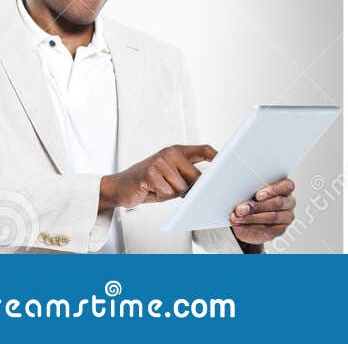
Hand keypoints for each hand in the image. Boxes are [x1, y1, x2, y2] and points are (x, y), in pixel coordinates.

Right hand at [101, 143, 215, 211]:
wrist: (119, 187)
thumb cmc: (148, 183)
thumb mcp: (170, 176)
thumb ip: (187, 175)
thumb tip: (207, 184)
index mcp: (177, 151)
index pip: (203, 150)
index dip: (217, 156)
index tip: (228, 163)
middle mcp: (170, 152)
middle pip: (195, 176)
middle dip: (186, 189)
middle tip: (169, 187)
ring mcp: (160, 161)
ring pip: (181, 188)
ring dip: (170, 194)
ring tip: (157, 187)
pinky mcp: (150, 173)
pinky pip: (166, 192)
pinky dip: (159, 197)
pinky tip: (149, 190)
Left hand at [229, 175, 295, 246]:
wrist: (251, 220)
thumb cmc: (255, 201)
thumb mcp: (252, 192)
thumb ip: (250, 193)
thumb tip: (243, 201)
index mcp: (286, 187)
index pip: (286, 186)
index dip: (272, 190)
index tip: (258, 195)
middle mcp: (289, 201)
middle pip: (277, 202)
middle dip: (257, 206)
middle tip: (241, 209)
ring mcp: (287, 217)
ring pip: (272, 217)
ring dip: (252, 218)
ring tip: (238, 218)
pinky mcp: (280, 230)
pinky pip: (267, 229)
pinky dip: (251, 227)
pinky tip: (242, 225)